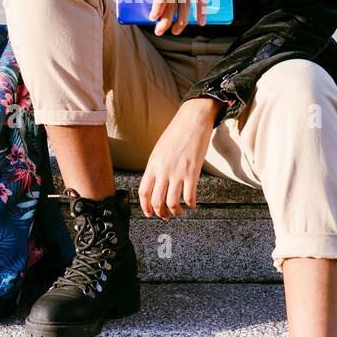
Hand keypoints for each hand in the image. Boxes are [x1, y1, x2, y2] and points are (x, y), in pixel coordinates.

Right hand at [88, 0, 207, 34]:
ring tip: (160, 29)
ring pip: (172, 2)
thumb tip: (179, 7)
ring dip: (166, 20)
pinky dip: (157, 10)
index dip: (202, 8)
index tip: (201, 22)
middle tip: (175, 31)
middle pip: (185, 0)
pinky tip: (153, 17)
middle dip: (181, 20)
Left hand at [138, 100, 218, 216]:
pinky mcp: (192, 172)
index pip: (143, 191)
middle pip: (156, 200)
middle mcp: (163, 171)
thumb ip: (156, 166)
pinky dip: (190, 205)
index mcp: (153, 165)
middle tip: (165, 216)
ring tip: (179, 212)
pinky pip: (189, 196)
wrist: (192, 121)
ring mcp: (177, 172)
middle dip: (160, 213)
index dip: (145, 206)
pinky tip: (192, 204)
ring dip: (175, 212)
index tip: (149, 213)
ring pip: (172, 203)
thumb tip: (156, 182)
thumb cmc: (177, 132)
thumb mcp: (159, 150)